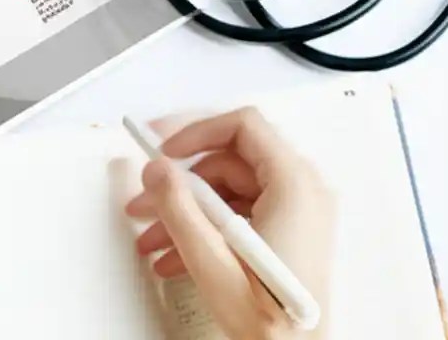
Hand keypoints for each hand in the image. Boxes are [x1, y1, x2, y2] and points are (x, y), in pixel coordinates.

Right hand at [124, 108, 335, 339]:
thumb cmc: (271, 320)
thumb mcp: (210, 259)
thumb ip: (177, 207)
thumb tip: (156, 169)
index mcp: (295, 187)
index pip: (243, 127)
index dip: (196, 131)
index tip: (163, 150)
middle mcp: (302, 192)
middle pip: (227, 161)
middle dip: (180, 184)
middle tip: (145, 201)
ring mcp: (296, 213)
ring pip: (226, 191)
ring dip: (185, 212)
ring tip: (153, 239)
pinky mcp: (286, 232)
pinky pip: (237, 213)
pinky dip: (204, 228)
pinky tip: (174, 255)